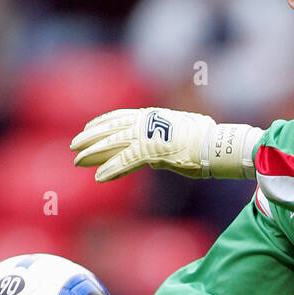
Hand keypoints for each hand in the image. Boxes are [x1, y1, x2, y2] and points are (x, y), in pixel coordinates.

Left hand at [70, 108, 262, 181]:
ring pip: (113, 143)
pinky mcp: (153, 151)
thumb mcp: (182, 142)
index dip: (103, 123)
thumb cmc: (208, 146)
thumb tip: (154, 160)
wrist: (220, 146)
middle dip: (91, 137)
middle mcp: (149, 123)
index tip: (88, 128)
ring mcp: (149, 136)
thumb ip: (163, 149)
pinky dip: (112, 169)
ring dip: (93, 153)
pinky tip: (98, 177)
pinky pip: (126, 161)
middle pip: (112, 128)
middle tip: (73, 146)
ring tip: (77, 161)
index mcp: (155, 117)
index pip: (122, 117)